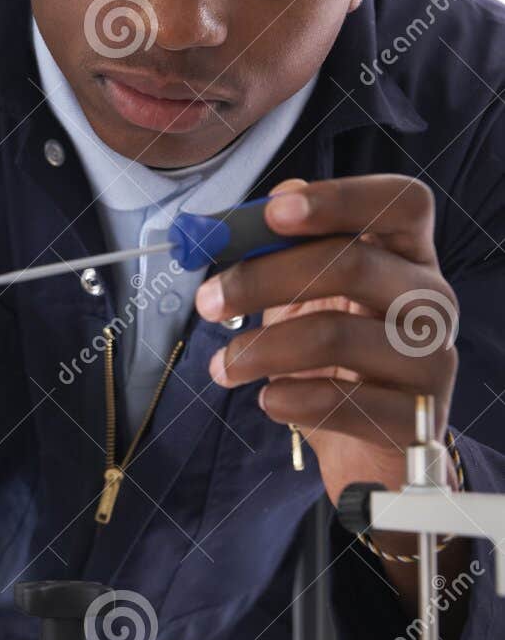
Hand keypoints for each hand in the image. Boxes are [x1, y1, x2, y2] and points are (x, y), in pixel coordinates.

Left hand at [194, 174, 458, 503]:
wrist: (362, 445)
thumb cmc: (331, 354)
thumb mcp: (306, 293)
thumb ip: (291, 245)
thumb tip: (279, 194)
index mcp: (409, 254)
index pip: (402, 202)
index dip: (341, 199)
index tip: (272, 212)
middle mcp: (432, 299)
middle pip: (355, 264)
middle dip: (266, 277)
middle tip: (207, 300)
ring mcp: (432, 358)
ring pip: (338, 334)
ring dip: (262, 349)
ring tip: (222, 367)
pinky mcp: (418, 417)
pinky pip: (343, 402)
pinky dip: (291, 399)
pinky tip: (268, 401)